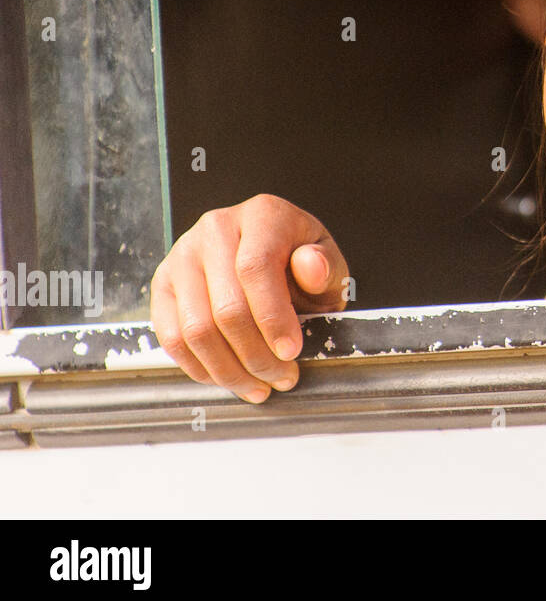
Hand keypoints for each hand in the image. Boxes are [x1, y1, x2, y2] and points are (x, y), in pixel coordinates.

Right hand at [149, 194, 348, 402]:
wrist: (272, 253)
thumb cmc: (301, 261)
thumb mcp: (327, 262)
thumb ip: (324, 269)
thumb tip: (311, 266)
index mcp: (262, 215)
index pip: (256, 268)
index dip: (273, 318)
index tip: (291, 352)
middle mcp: (216, 228)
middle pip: (226, 307)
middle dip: (257, 355)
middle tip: (283, 377)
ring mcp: (183, 255)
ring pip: (196, 329)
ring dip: (229, 370)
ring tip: (259, 385)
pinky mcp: (163, 284)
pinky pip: (172, 337)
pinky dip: (201, 367)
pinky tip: (229, 376)